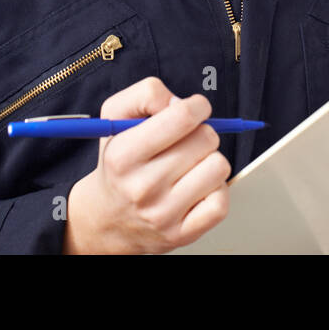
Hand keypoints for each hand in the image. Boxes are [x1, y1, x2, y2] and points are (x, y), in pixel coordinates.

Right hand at [62, 78, 230, 253]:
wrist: (107, 218)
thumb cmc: (118, 163)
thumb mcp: (115, 117)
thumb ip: (146, 94)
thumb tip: (181, 102)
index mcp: (123, 155)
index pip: (181, 117)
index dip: (197, 106)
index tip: (195, 108)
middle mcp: (142, 187)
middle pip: (206, 139)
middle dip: (201, 132)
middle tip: (186, 141)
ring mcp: (163, 214)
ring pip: (218, 167)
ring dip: (209, 160)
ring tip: (190, 165)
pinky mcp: (181, 235)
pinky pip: (221, 202)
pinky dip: (215, 190)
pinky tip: (197, 187)